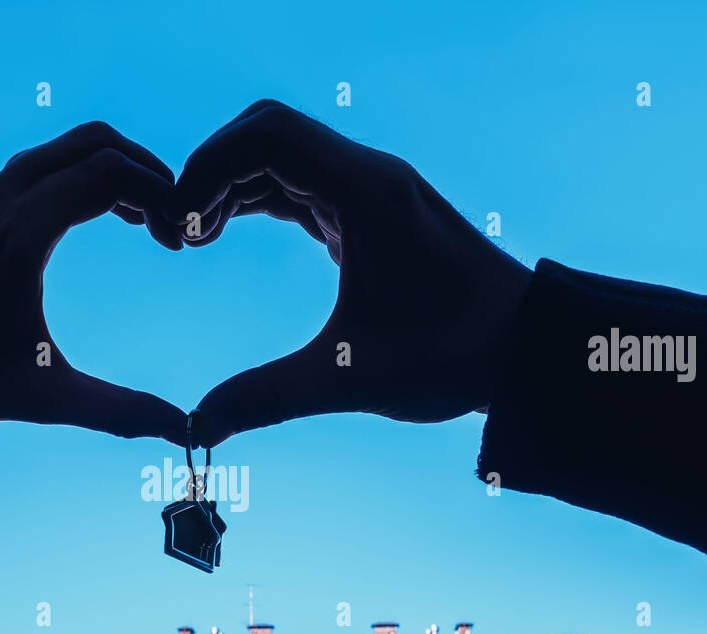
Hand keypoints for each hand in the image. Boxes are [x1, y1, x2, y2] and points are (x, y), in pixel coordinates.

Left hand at [0, 123, 188, 476]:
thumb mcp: (44, 399)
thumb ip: (119, 411)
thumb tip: (184, 431)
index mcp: (26, 232)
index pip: (112, 173)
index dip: (162, 198)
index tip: (178, 246)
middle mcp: (9, 200)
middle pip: (97, 142)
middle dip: (149, 172)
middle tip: (173, 227)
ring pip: (70, 146)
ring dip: (117, 169)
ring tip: (147, 221)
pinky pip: (49, 164)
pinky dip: (88, 173)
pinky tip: (104, 219)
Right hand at [172, 101, 532, 446]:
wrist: (527, 350)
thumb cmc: (454, 358)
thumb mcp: (350, 380)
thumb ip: (267, 398)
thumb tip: (197, 429)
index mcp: (366, 192)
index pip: (264, 137)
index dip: (205, 170)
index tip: (180, 229)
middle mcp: (368, 176)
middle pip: (264, 132)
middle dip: (209, 173)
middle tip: (180, 236)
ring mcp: (371, 190)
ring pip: (280, 155)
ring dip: (230, 186)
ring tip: (195, 241)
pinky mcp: (371, 213)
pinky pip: (299, 183)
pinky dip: (256, 199)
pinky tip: (227, 235)